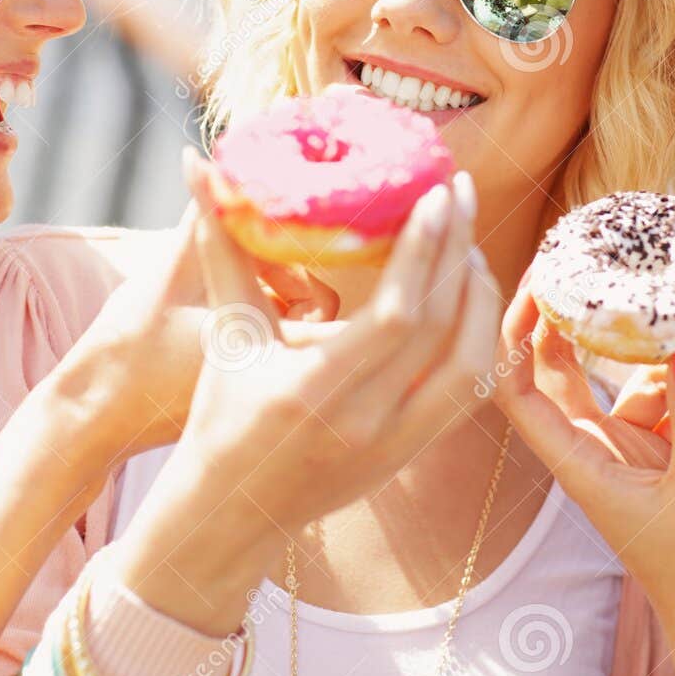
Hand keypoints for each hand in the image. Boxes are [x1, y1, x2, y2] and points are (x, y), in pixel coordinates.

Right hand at [106, 153, 499, 633]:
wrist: (227, 515)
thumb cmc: (218, 413)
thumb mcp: (224, 331)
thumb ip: (218, 243)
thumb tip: (195, 160)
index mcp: (313, 392)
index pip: (396, 316)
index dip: (425, 251)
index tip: (438, 193)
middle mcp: (364, 424)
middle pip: (441, 329)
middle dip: (459, 251)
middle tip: (461, 190)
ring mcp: (395, 445)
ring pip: (470, 363)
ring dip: (479, 295)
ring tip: (465, 239)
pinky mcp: (411, 453)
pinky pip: (467, 390)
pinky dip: (477, 335)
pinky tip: (467, 292)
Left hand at [492, 279, 674, 675]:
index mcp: (576, 462)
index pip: (518, 389)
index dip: (513, 335)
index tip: (532, 285)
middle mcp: (592, 446)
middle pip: (567, 365)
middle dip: (583, 321)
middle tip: (597, 268)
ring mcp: (627, 443)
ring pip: (644, 380)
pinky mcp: (664, 446)